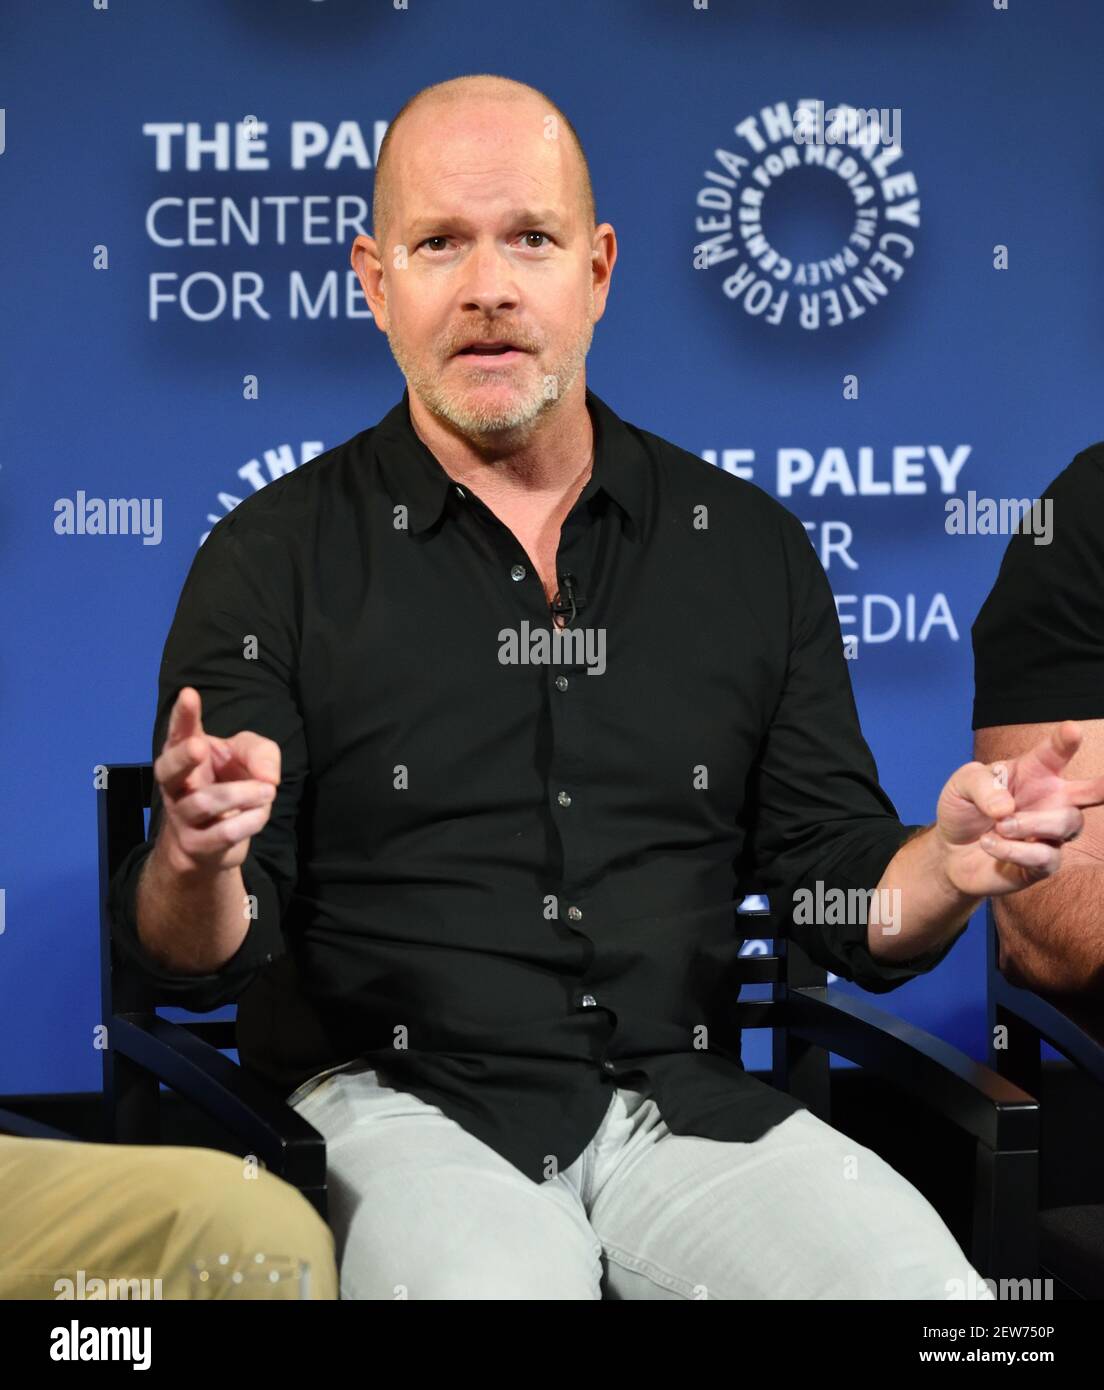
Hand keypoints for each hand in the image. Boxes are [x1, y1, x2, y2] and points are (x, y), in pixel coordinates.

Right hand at [153, 686, 280, 874]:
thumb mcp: (248, 759)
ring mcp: (182, 816)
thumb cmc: (228, 786)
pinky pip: (222, 833)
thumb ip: (260, 753)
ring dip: (242, 795)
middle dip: (182, 757)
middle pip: (167, 769)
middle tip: (200, 747)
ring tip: (269, 791)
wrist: (214, 845)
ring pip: (204, 802)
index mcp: (185, 754)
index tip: (189, 693)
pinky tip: (261, 813)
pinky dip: (249, 821)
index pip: (179, 732)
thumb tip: (269, 777)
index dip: (182, 715)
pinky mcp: (196, 845)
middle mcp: (176, 784)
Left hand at [935, 721, 1103, 897]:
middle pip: (1090, 793)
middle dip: (1103, 786)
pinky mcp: (1042, 863)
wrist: (947, 851)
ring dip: (1031, 823)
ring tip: (1000, 825)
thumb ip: (981, 786)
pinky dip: (1014, 849)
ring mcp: (1050, 833)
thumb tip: (1006, 807)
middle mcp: (1050, 801)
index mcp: (1034, 773)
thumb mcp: (961, 785)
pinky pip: (1045, 856)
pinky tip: (989, 844)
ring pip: (1067, 824)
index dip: (1064, 741)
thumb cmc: (963, 809)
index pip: (1055, 753)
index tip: (1072, 729)